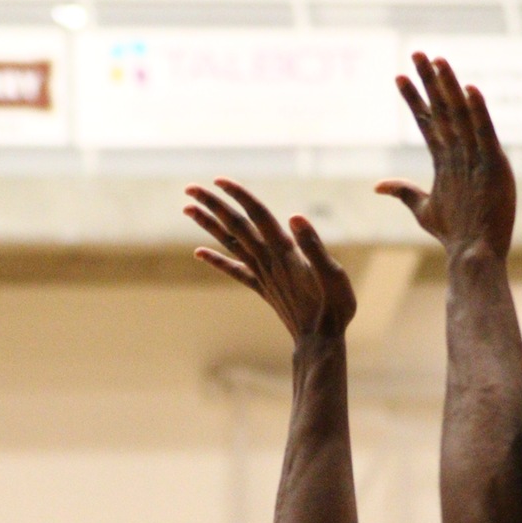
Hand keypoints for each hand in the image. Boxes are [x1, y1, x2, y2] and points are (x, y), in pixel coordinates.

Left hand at [184, 179, 355, 343]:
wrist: (320, 343)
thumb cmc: (334, 307)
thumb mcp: (333, 273)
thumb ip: (313, 245)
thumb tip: (295, 216)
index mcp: (285, 251)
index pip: (258, 215)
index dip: (239, 196)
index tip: (218, 180)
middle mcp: (268, 260)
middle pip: (237, 226)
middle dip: (213, 205)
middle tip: (189, 188)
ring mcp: (263, 274)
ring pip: (231, 244)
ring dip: (209, 225)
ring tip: (187, 209)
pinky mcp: (263, 288)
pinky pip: (235, 271)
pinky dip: (216, 260)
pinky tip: (198, 252)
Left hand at [377, 53, 514, 257]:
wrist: (474, 252)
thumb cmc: (453, 232)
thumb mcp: (424, 208)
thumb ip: (404, 191)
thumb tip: (377, 185)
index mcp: (447, 159)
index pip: (428, 121)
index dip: (414, 99)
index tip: (399, 77)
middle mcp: (462, 152)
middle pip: (443, 109)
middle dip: (429, 81)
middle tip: (417, 53)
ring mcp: (478, 156)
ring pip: (461, 114)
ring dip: (448, 86)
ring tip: (436, 60)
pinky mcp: (494, 165)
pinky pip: (484, 133)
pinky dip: (478, 111)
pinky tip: (468, 88)